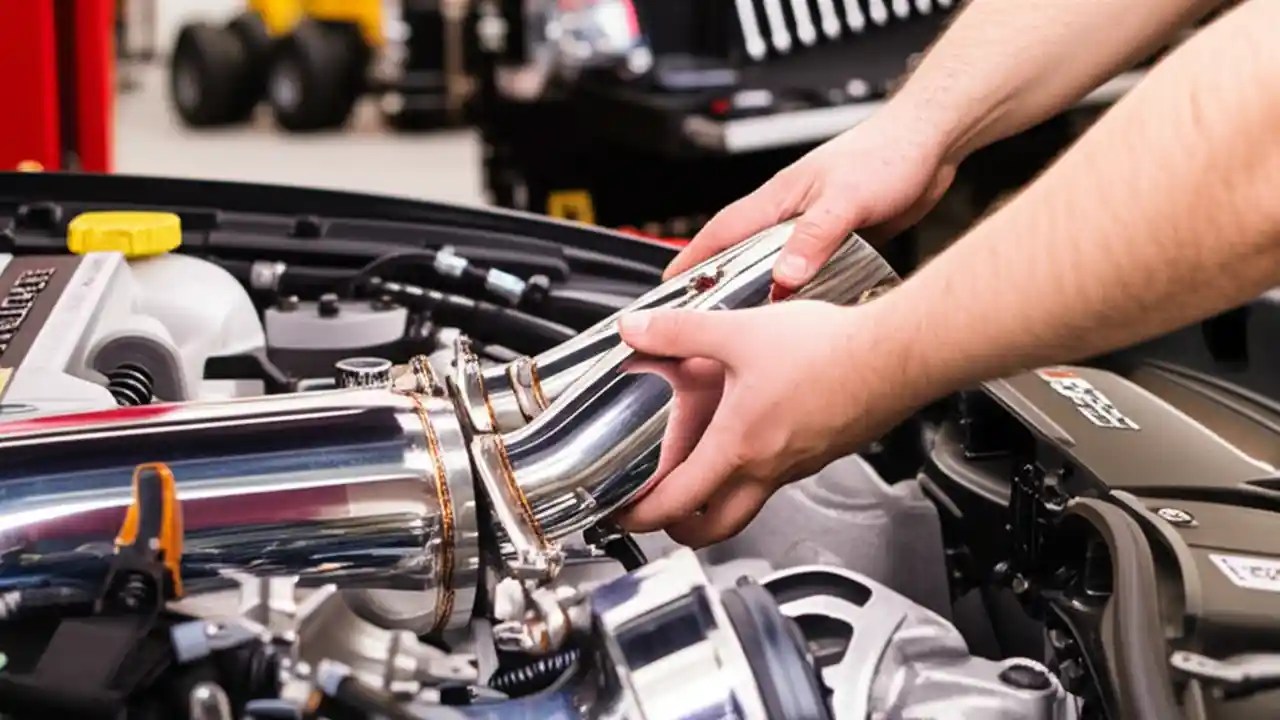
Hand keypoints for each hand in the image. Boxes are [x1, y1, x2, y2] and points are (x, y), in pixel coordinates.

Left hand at [613, 299, 929, 547]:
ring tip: (695, 481)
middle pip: (714, 529)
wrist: (894, 356)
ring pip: (748, 506)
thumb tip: (636, 328)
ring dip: (716, 506)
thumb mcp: (739, 332)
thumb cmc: (830, 352)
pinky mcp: (821, 453)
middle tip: (655, 514)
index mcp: (739, 446)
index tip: (621, 513)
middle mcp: (769, 468)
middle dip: (678, 530)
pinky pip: (778, 479)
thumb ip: (680, 331)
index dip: (640, 515)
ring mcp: (798, 466)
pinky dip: (752, 476)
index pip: (677, 503)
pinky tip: (750, 441)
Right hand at [667, 113, 957, 287]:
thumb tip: (784, 276)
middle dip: (718, 282)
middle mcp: (792, 211)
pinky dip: (800, 289)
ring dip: (762, 290)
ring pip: (776, 263)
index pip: (722, 230)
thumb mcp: (847, 200)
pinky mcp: (840, 237)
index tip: (669, 284)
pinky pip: (809, 269)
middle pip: (742, 251)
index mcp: (780, 197)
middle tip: (704, 315)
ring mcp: (814, 225)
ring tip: (751, 323)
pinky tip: (805, 310)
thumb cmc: (889, 153)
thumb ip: (815, 237)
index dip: (693, 258)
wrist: (932, 143)